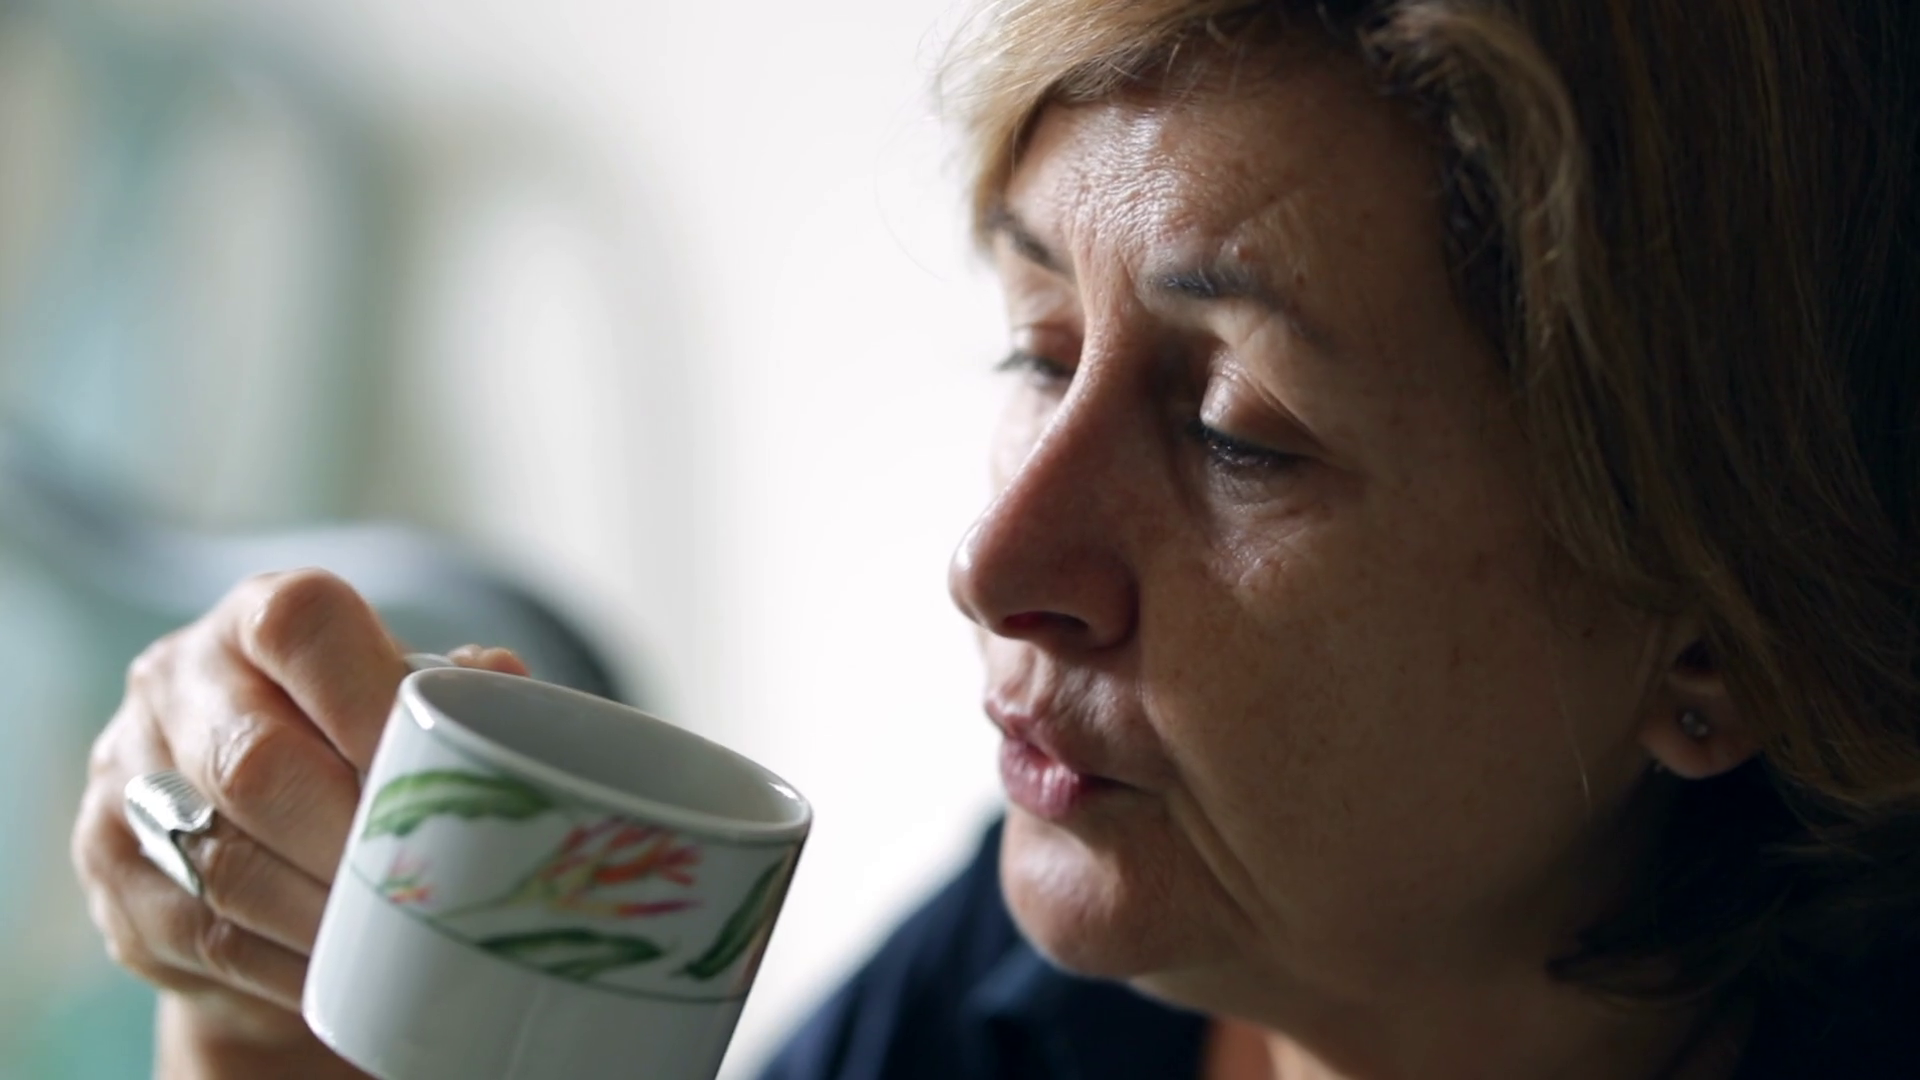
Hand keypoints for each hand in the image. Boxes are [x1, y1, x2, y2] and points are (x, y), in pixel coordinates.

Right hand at [70, 568, 528, 1078]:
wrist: (260, 840)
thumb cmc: (354, 751)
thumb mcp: (400, 703)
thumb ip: (450, 692)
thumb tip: (503, 687)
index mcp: (259, 617)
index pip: (303, 626)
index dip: (373, 700)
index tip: (435, 767)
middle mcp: (178, 682)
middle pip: (254, 762)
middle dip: (350, 833)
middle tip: (420, 878)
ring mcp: (129, 775)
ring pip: (224, 862)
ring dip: (321, 912)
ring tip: (394, 935)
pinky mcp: (110, 868)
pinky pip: (202, 932)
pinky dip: (285, 962)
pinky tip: (341, 969)